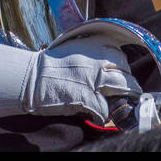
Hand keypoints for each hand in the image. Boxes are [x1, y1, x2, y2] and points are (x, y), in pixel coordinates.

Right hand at [22, 37, 141, 123]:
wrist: (32, 76)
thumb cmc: (50, 63)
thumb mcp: (75, 47)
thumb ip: (94, 53)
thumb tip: (108, 65)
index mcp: (96, 43)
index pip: (121, 56)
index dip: (122, 68)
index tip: (120, 75)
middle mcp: (99, 59)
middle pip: (126, 73)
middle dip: (128, 84)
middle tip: (126, 93)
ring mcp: (94, 78)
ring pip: (123, 88)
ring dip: (124, 98)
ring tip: (120, 106)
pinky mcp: (87, 97)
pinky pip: (105, 109)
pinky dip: (104, 115)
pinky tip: (99, 116)